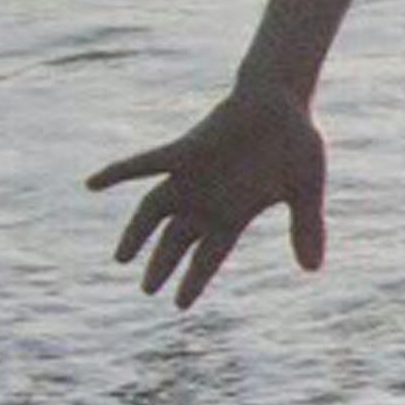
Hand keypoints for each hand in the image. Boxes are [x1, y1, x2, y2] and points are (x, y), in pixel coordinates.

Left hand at [97, 85, 327, 304]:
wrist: (281, 100)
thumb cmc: (296, 144)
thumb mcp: (305, 190)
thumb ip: (306, 227)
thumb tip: (312, 269)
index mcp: (234, 216)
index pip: (208, 257)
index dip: (194, 281)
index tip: (180, 305)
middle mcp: (206, 201)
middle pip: (176, 241)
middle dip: (162, 265)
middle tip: (147, 290)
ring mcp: (191, 177)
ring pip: (154, 212)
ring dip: (137, 234)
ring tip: (120, 260)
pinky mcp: (182, 152)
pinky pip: (143, 165)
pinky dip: (119, 173)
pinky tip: (92, 184)